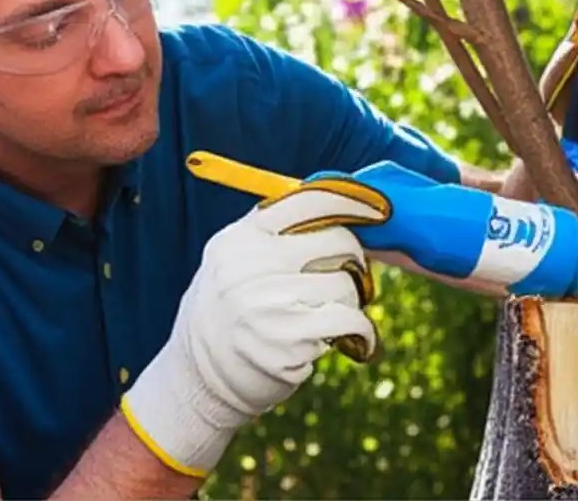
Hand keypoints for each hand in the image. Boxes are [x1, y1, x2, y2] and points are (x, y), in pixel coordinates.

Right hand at [120, 185, 379, 477]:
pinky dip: (361, 331)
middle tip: (350, 276)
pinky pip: (350, 322)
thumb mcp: (234, 260)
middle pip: (337, 240)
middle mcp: (252, 266)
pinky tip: (352, 339)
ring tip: (333, 315)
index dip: (352, 201)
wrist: (200, 376)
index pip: (308, 201)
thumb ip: (274, 234)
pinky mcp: (289, 343)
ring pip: (346, 284)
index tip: (378, 210)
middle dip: (354, 260)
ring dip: (352, 301)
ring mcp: (270, 305)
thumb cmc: (230, 311)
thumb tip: (343, 210)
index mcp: (241, 239)